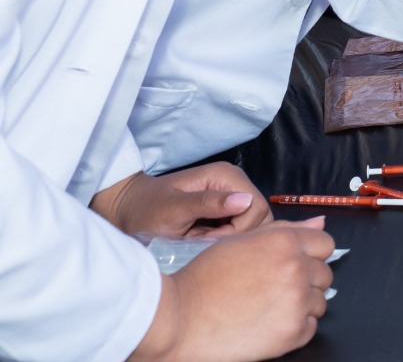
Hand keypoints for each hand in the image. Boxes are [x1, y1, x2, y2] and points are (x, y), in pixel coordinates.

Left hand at [92, 164, 270, 239]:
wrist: (126, 212)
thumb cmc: (145, 211)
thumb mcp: (173, 210)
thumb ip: (208, 204)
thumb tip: (246, 200)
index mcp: (226, 176)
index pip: (257, 207)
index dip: (238, 231)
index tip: (208, 242)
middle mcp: (234, 183)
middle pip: (259, 217)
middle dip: (235, 236)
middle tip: (203, 244)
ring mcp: (231, 196)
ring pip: (252, 226)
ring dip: (229, 240)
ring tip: (201, 243)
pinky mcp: (226, 210)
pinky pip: (239, 230)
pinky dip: (224, 241)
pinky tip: (202, 243)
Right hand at [130, 218, 335, 361]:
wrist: (177, 319)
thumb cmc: (203, 279)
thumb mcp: (241, 242)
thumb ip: (284, 230)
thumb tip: (320, 223)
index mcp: (284, 242)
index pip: (325, 245)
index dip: (310, 255)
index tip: (294, 265)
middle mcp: (296, 268)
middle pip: (324, 274)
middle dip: (305, 281)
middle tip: (274, 290)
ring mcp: (296, 302)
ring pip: (319, 302)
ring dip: (301, 306)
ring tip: (269, 308)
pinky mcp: (292, 332)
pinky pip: (310, 328)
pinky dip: (295, 329)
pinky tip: (269, 325)